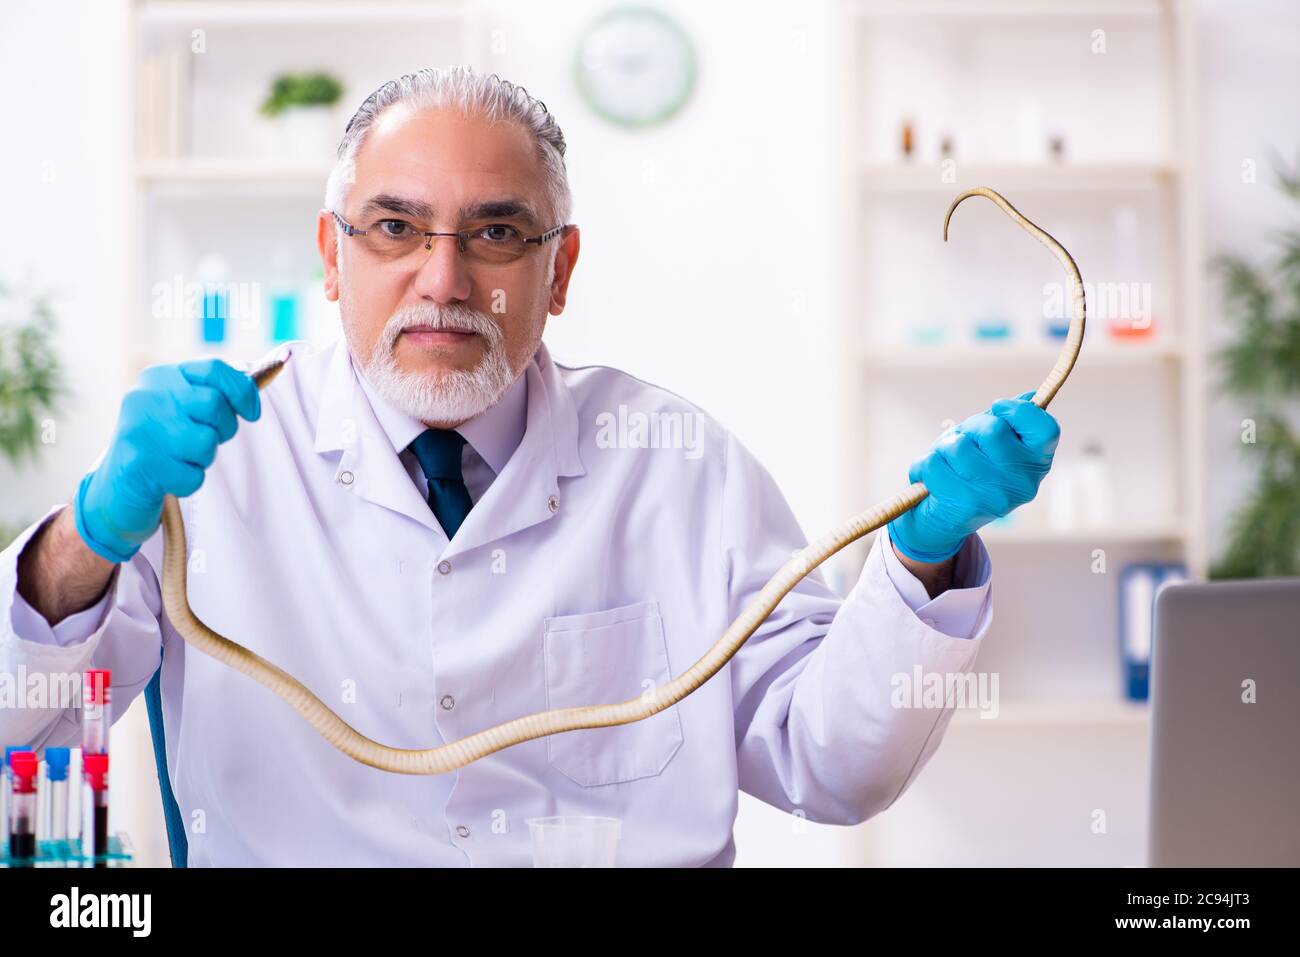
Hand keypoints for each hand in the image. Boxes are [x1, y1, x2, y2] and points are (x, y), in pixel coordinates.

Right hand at [74, 359, 260, 562]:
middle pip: (214, 404)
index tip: (252, 412)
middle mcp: (145, 396)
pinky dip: (189, 482)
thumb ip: (211, 394)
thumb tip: (254, 386)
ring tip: (180, 459)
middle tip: (204, 441)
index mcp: (159, 377)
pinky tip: (168, 478)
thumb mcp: (179, 409)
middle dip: (223, 429)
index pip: (214, 369)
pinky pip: (193, 475)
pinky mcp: (139, 462)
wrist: (116, 487)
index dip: (242, 391)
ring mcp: (139, 428)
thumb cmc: (160, 445)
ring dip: (203, 459)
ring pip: (206, 442)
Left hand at [887, 390, 1059, 562]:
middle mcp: (1023, 484)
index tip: (997, 407)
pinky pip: (933, 463)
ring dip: (943, 446)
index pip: (1046, 428)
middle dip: (969, 428)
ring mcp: (995, 497)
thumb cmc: (970, 470)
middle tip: (963, 441)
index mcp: (1037, 464)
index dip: (1019, 411)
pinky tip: (931, 478)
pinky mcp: (965, 506)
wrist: (943, 521)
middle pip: (992, 429)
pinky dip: (923, 465)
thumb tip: (1029, 396)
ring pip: (958, 445)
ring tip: (946, 462)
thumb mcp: (994, 445)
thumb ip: (1010, 421)